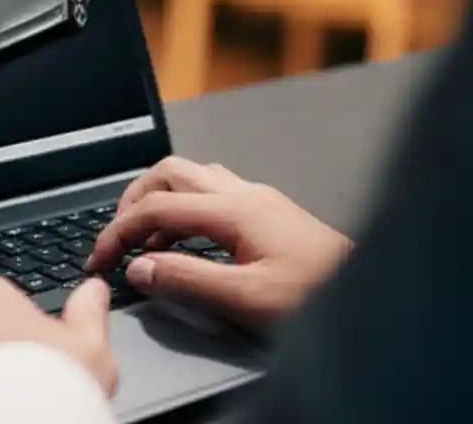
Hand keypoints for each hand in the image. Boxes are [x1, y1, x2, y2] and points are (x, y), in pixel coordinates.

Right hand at [88, 157, 351, 326]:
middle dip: (132, 202)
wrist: (373, 293)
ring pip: (190, 178)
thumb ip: (186, 280)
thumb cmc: (319, 295)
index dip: (118, 232)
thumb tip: (139, 268)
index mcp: (235, 209)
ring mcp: (258, 199)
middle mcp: (244, 194)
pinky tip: (184, 241)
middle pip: (169, 173)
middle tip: (115, 238)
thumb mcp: (245, 298)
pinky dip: (182, 210)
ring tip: (144, 240)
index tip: (99, 259)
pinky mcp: (268, 212)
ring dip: (158, 202)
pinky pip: (209, 192)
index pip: (156, 208)